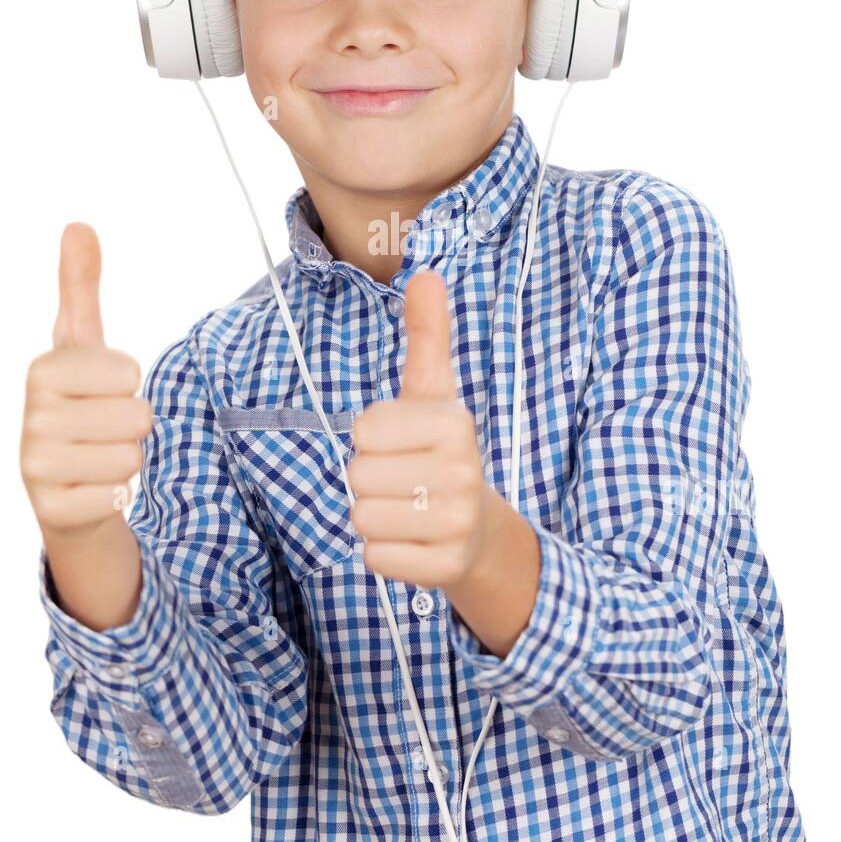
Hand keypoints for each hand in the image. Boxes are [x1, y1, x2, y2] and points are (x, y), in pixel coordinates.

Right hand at [20, 223, 154, 535]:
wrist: (67, 486)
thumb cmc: (81, 405)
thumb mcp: (82, 346)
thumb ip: (81, 288)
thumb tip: (78, 226)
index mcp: (41, 371)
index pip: (128, 372)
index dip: (128, 384)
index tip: (101, 390)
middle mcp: (31, 418)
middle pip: (137, 416)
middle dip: (132, 425)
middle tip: (102, 429)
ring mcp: (36, 466)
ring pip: (132, 456)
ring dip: (127, 460)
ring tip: (98, 457)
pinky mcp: (52, 510)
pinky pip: (119, 495)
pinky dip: (116, 495)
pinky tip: (92, 489)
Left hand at [348, 270, 493, 589]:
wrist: (482, 533)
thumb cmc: (442, 455)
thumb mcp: (434, 395)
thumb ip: (427, 337)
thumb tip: (424, 274)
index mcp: (454, 422)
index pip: (364, 430)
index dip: (372, 440)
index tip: (404, 446)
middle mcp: (462, 470)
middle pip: (357, 474)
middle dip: (371, 480)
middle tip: (406, 483)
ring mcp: (457, 522)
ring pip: (361, 516)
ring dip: (375, 517)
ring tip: (409, 511)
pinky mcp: (445, 568)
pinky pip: (375, 556)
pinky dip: (384, 553)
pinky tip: (413, 543)